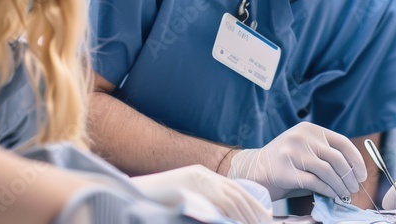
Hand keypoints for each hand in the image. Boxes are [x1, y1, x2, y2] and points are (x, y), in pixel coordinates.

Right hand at [130, 165, 271, 223]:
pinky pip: (216, 203)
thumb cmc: (156, 201)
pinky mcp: (189, 189)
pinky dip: (230, 215)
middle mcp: (202, 176)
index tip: (265, 218)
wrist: (131, 194)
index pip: (235, 189)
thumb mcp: (184, 199)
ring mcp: (196, 181)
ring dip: (245, 215)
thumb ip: (203, 205)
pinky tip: (237, 223)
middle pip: (236, 194)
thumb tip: (221, 217)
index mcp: (202, 176)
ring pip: (230, 199)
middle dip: (254, 211)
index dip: (252, 204)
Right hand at [227, 121, 367, 199]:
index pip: (342, 142)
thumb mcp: (306, 148)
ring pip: (328, 172)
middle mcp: (302, 138)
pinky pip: (315, 183)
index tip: (362, 175)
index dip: (356, 160)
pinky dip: (328, 191)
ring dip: (340, 186)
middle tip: (354, 188)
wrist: (256, 168)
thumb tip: (355, 172)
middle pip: (337, 158)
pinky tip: (332, 195)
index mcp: (310, 129)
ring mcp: (293, 153)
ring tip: (344, 194)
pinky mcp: (287, 171)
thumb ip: (326, 153)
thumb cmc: (287, 161)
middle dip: (350, 176)